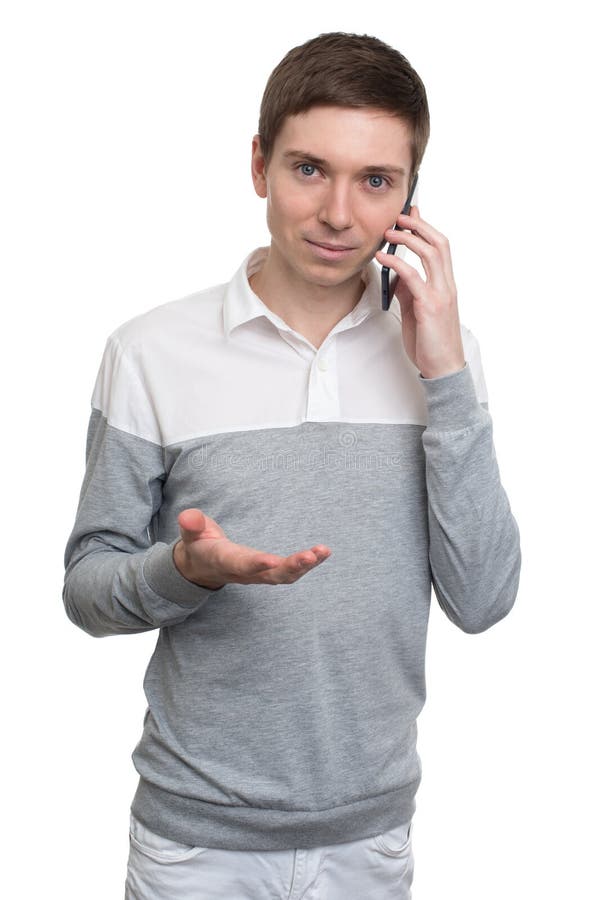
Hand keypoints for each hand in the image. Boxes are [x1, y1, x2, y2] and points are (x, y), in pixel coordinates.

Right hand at [173, 508, 331, 589]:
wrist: (200, 567)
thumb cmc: (198, 544)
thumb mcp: (191, 533)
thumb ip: (191, 524)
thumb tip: (188, 516)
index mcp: (223, 560)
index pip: (240, 563)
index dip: (256, 564)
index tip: (272, 562)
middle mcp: (244, 572)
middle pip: (270, 575)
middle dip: (290, 567)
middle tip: (310, 557)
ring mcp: (258, 575)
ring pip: (284, 577)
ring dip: (304, 566)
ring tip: (322, 552)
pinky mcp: (268, 573)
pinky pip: (290, 572)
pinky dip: (308, 563)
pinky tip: (323, 552)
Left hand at [376, 205, 465, 378]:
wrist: (442, 368)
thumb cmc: (430, 342)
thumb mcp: (417, 310)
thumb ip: (409, 290)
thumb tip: (396, 273)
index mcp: (446, 285)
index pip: (440, 247)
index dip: (426, 226)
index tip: (411, 211)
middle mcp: (447, 285)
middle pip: (438, 243)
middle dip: (418, 225)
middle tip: (399, 216)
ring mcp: (441, 295)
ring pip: (431, 254)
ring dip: (409, 239)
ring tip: (389, 233)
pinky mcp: (430, 307)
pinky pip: (413, 277)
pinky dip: (397, 264)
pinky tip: (382, 259)